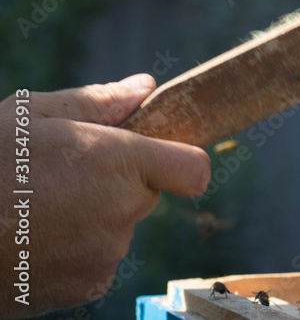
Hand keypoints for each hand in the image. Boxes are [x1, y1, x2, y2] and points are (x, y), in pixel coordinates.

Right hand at [0, 75, 210, 317]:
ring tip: (38, 208)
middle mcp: (121, 211)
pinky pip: (97, 261)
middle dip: (118, 183)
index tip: (157, 156)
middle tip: (64, 176)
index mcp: (117, 162)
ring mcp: (105, 254)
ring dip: (93, 218)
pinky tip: (33, 238)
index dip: (179, 160)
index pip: (192, 170)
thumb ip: (99, 102)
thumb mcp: (32, 115)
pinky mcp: (87, 286)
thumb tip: (144, 88)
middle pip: (146, 194)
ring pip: (118, 228)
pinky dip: (75, 251)